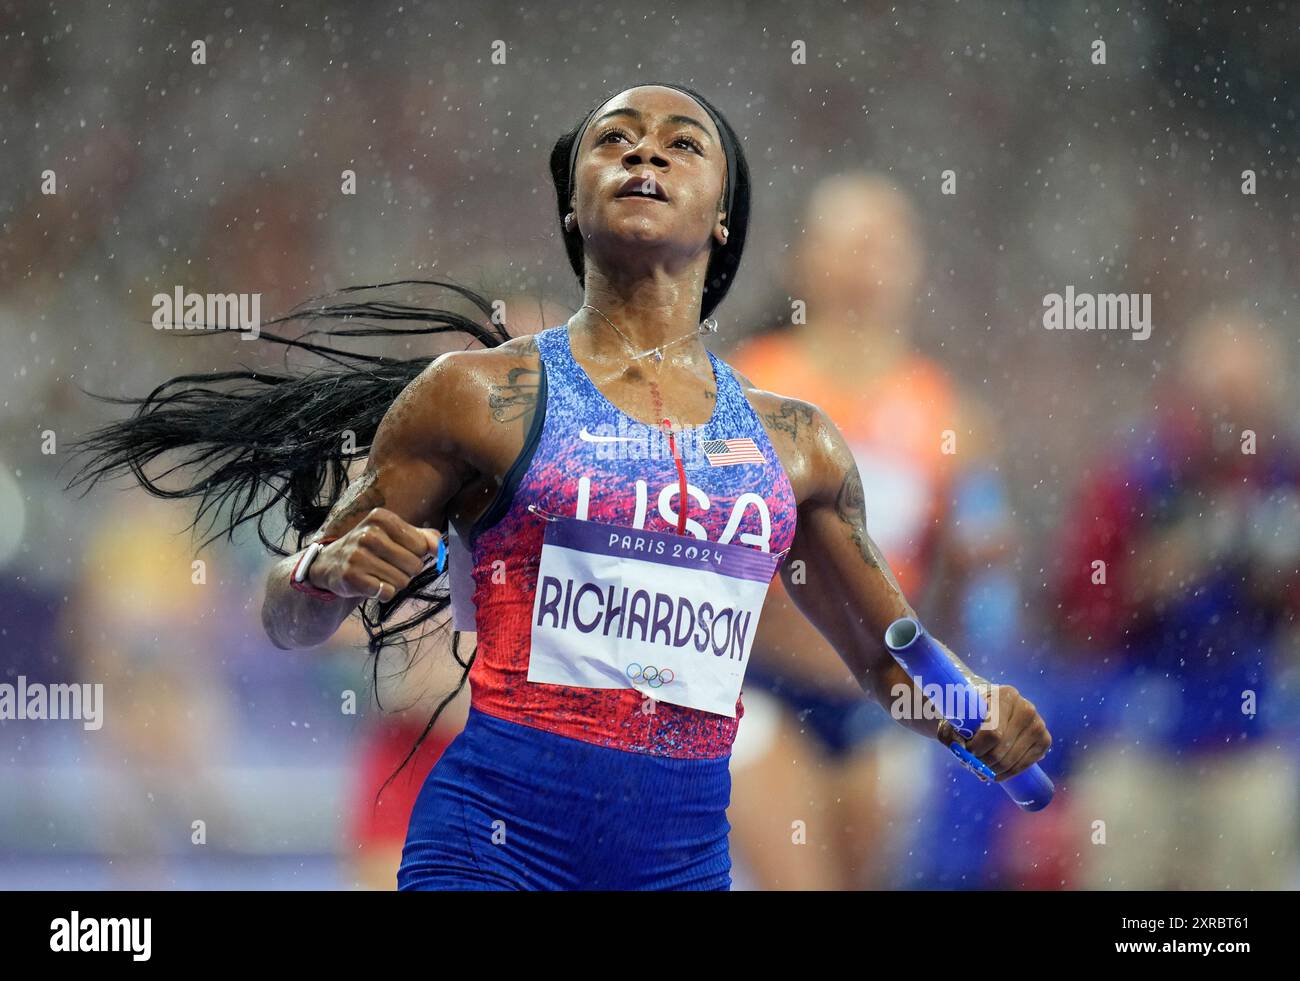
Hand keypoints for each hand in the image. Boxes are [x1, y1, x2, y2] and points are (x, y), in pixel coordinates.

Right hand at [310, 507, 441, 602]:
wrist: (331, 563)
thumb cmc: (372, 548)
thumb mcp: (395, 534)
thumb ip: (424, 537)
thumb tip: (439, 549)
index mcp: (381, 518)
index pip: (421, 545)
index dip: (416, 554)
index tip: (401, 552)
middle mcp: (368, 534)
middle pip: (414, 565)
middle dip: (407, 571)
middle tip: (389, 566)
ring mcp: (358, 556)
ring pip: (402, 581)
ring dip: (395, 583)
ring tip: (379, 574)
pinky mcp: (352, 577)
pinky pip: (387, 593)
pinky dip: (384, 593)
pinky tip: (372, 584)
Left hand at [938, 684, 1050, 780]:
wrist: (989, 710)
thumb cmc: (969, 713)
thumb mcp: (956, 718)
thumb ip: (953, 734)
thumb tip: (961, 752)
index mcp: (1005, 695)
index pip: (992, 733)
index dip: (976, 749)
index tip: (966, 751)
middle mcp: (1026, 708)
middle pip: (1001, 750)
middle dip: (983, 762)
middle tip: (972, 763)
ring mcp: (1038, 724)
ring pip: (1012, 761)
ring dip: (993, 770)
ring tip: (981, 767)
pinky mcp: (1044, 740)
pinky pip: (1025, 765)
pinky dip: (1008, 773)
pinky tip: (996, 771)